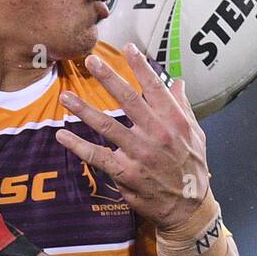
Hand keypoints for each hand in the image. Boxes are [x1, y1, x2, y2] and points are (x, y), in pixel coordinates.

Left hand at [55, 44, 209, 230]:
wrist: (188, 208)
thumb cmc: (192, 168)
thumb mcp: (195, 135)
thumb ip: (183, 107)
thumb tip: (177, 82)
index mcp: (174, 121)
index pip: (154, 87)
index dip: (140, 66)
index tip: (127, 47)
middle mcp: (157, 133)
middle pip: (127, 100)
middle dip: (108, 78)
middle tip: (90, 60)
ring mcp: (139, 153)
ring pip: (107, 125)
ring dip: (84, 110)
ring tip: (65, 97)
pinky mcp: (125, 172)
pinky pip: (96, 155)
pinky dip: (77, 145)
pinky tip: (61, 134)